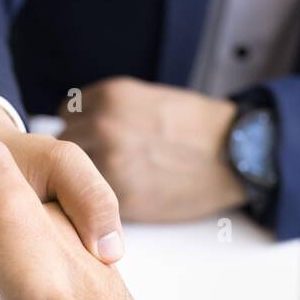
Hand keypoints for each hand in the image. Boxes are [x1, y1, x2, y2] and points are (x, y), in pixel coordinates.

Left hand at [60, 77, 245, 221]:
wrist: (235, 153)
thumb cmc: (197, 127)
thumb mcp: (148, 99)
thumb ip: (110, 110)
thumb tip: (81, 124)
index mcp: (110, 98)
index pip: (67, 115)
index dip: (78, 130)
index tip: (90, 142)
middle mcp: (104, 126)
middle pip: (65, 146)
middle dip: (81, 156)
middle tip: (101, 166)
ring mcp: (111, 163)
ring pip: (76, 178)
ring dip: (87, 182)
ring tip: (115, 182)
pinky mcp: (122, 197)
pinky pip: (95, 201)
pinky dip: (104, 202)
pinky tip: (128, 195)